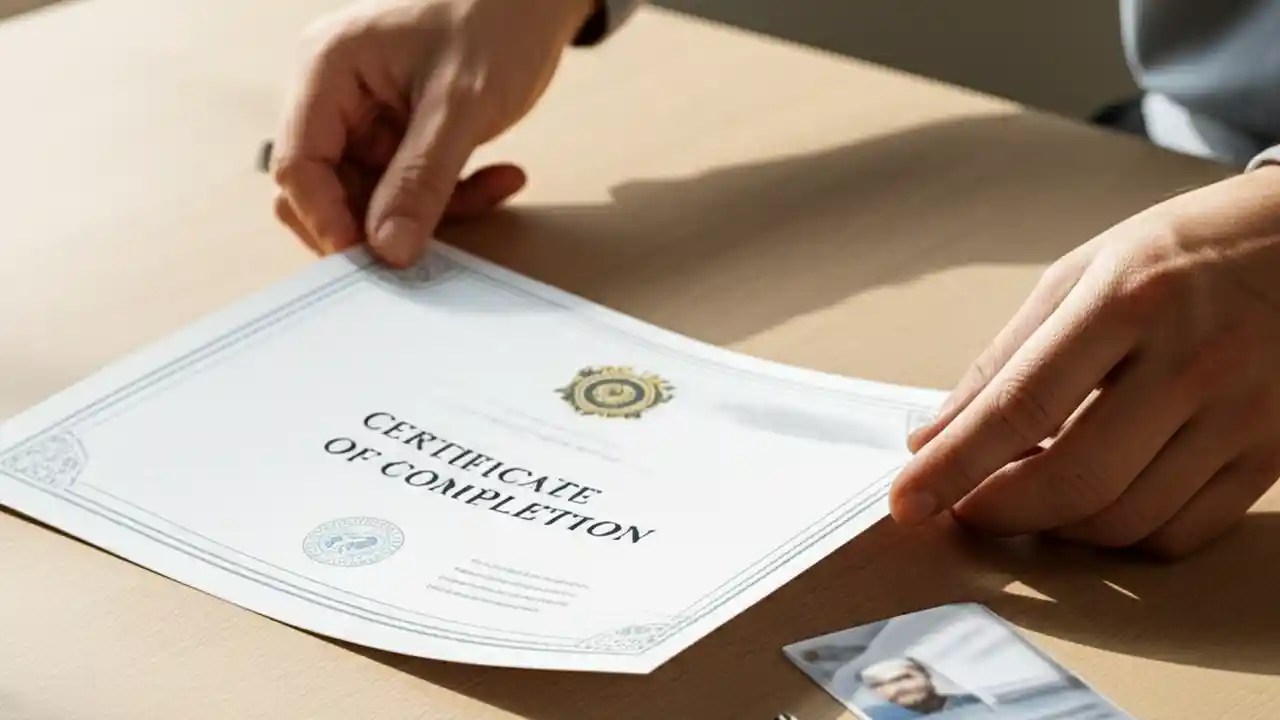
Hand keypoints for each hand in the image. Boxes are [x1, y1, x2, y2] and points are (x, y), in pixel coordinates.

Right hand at [271, 0, 593, 266]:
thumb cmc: (497, 21)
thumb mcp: (461, 107)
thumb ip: (422, 180)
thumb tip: (388, 250)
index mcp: (327, 69)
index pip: (298, 164)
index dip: (327, 219)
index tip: (373, 260)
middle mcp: (335, 94)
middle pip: (327, 190)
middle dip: (383, 221)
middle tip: (437, 240)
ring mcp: (366, 116)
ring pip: (374, 199)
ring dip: (433, 210)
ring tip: (497, 186)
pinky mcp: (399, 134)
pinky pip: (408, 188)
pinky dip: (453, 195)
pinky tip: (501, 177)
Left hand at [892, 167, 1279, 557]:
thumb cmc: (1184, 251)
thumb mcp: (1082, 273)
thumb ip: (1004, 359)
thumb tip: (933, 436)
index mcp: (1125, 300)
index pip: (1018, 406)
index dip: (952, 466)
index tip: (906, 500)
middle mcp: (1188, 361)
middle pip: (1073, 478)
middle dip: (998, 510)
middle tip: (964, 507)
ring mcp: (1240, 414)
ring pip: (1124, 518)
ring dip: (1055, 526)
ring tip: (1025, 494)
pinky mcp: (1272, 454)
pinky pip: (1181, 531)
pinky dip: (1120, 535)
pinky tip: (1094, 503)